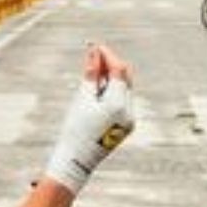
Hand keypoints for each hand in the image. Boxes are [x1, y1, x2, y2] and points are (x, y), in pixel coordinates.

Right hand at [45, 44, 134, 194]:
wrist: (76, 160)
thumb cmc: (75, 128)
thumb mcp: (82, 99)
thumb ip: (91, 74)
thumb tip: (94, 51)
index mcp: (118, 104)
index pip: (118, 70)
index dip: (107, 55)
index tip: (95, 46)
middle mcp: (129, 111)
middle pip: (125, 78)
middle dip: (111, 65)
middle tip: (94, 56)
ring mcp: (130, 120)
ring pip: (125, 89)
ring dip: (111, 78)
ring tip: (92, 75)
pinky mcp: (127, 126)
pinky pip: (123, 102)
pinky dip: (113, 92)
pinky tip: (98, 92)